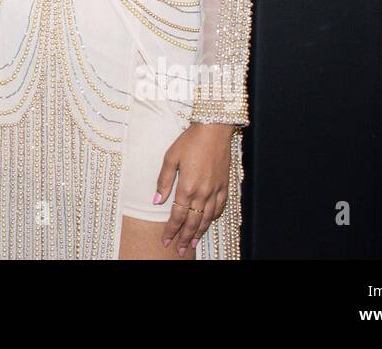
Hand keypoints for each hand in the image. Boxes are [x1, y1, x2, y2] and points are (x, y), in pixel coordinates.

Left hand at [155, 123, 233, 255]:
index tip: (165, 240)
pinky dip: (213, 218)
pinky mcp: (224, 185)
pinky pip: (220, 207)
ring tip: (192, 243)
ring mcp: (215, 190)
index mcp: (187, 187)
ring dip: (199, 232)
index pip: (177, 215)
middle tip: (179, 250)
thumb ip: (164, 181)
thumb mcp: (170, 158)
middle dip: (184, 237)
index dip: (171, 230)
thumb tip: (156, 200)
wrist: (214, 130)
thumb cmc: (190, 141)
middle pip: (193, 222)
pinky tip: (208, 223)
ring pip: (207, 218)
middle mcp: (203, 192)